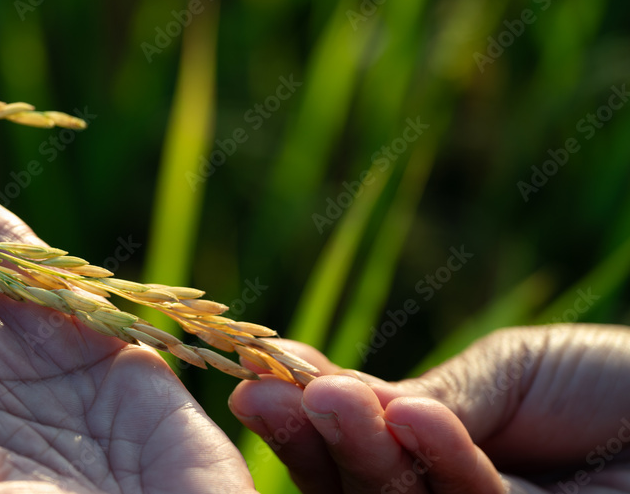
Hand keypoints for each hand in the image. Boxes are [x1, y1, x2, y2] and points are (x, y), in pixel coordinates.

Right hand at [230, 324, 629, 492]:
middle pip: (355, 487)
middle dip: (308, 440)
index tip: (260, 374)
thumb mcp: (506, 373)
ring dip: (356, 450)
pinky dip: (440, 459)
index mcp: (436, 454)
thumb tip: (338, 396)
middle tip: (265, 394)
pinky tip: (413, 414)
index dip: (305, 415)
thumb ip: (432, 398)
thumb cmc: (607, 383)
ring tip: (324, 395)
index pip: (355, 445)